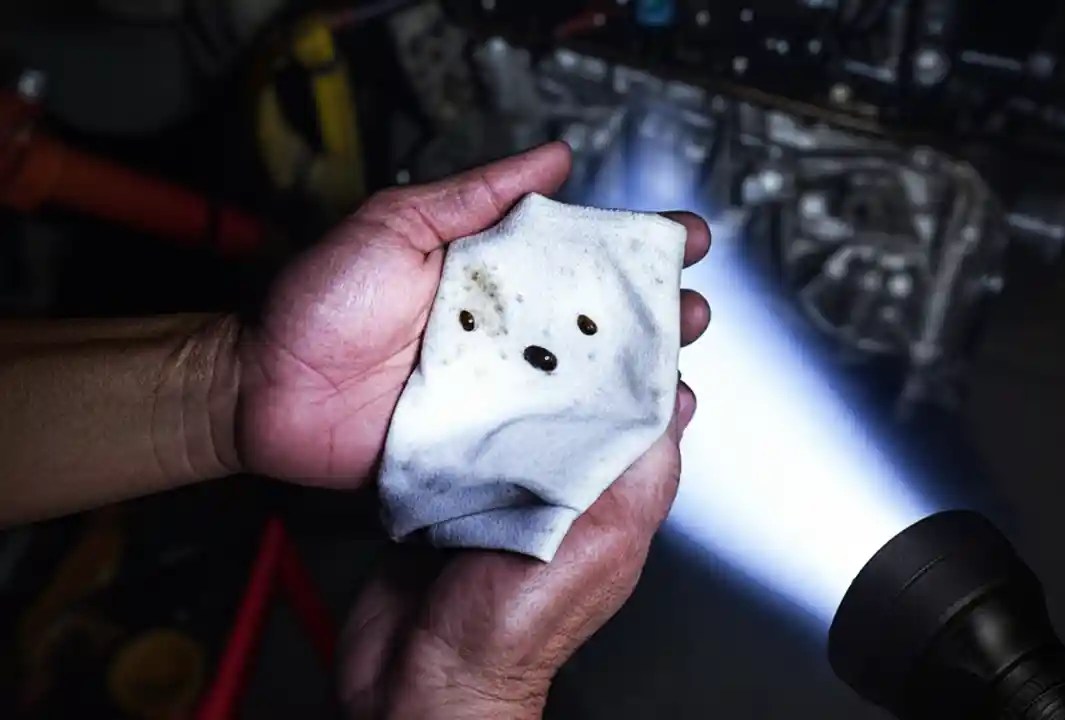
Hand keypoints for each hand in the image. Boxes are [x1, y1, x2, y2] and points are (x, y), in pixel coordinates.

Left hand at [240, 142, 713, 486]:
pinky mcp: (485, 445)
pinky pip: (548, 443)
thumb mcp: (395, 226)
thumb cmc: (316, 306)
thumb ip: (472, 195)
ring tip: (678, 375)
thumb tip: (549, 159)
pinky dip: (593, 443)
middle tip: (692, 311)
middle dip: (658, 316)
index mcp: (493, 275)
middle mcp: (506, 334)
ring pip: (586, 386)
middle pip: (599, 324)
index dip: (637, 245)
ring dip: (640, 381)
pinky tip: (632, 438)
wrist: (263, 395)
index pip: (580, 255)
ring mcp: (499, 393)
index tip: (681, 237)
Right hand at [335, 214, 711, 717]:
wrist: (424, 676)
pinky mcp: (453, 481)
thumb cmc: (516, 630)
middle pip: (579, 384)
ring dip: (510, 354)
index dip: (646, 337)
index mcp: (619, 488)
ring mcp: (509, 477)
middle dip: (573, 332)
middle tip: (564, 272)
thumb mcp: (603, 539)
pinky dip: (459, 390)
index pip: (644, 393)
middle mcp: (567, 477)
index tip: (642, 281)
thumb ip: (638, 469)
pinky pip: (462, 420)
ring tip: (505, 299)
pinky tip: (452, 356)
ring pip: (519, 393)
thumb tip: (674, 397)